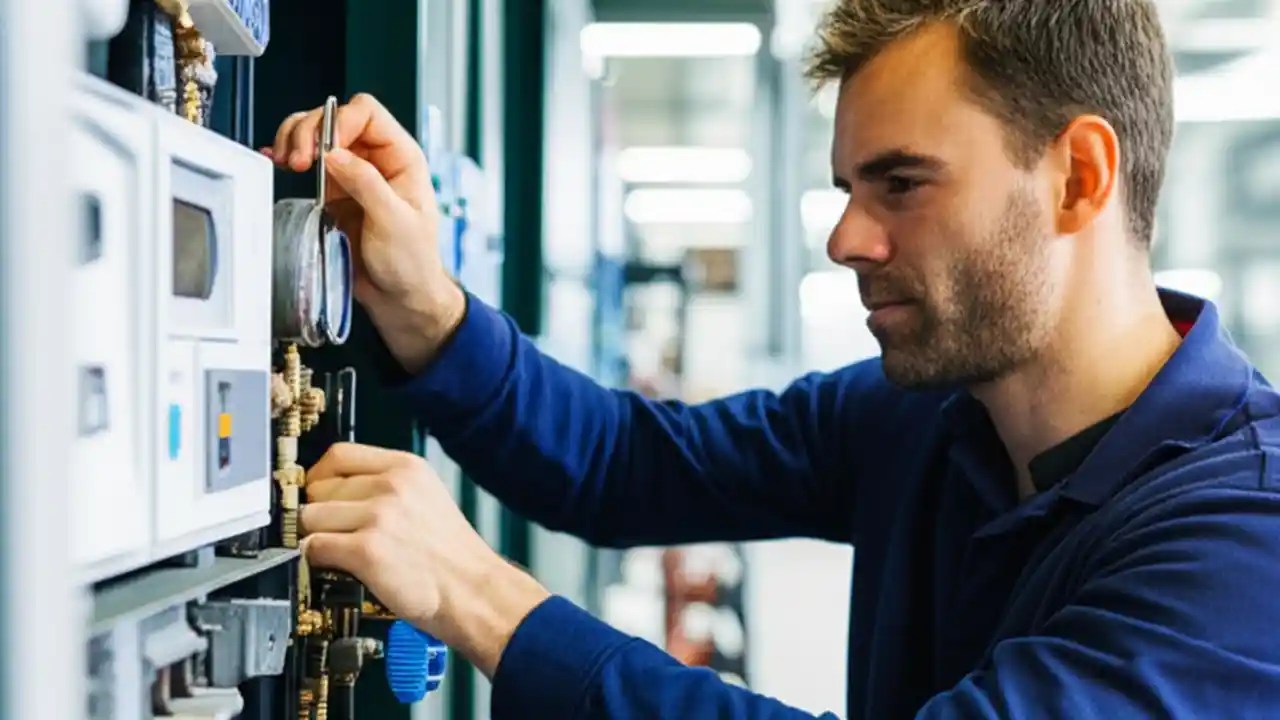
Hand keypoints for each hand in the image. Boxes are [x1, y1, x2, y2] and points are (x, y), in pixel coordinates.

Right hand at [266, 94, 465, 372]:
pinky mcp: (333, 191)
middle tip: (297, 161)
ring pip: (316, 135)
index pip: (367, 113)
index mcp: (402, 158)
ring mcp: (352, 173)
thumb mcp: (394, 223)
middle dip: (309, 131)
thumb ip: (366, 184)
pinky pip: (307, 161)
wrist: (400, 296)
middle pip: (334, 118)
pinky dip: (288, 155)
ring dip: (294, 140)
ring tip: (286, 162)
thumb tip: (334, 154)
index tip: (323, 150)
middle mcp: (376, 159)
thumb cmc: (412, 263)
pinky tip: (276, 159)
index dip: (339, 121)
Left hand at [299, 443, 550, 675]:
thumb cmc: (451, 556)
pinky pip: (314, 547)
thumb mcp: (427, 497)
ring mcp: (379, 516)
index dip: (320, 476)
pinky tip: (339, 566)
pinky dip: (317, 559)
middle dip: (321, 511)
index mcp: (407, 468)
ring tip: (341, 551)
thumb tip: (337, 491)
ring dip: (318, 536)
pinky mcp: (366, 550)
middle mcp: (393, 486)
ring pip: (311, 517)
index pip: (340, 454)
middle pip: (320, 487)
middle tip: (336, 532)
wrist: (472, 592)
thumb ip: (386, 486)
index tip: (317, 492)